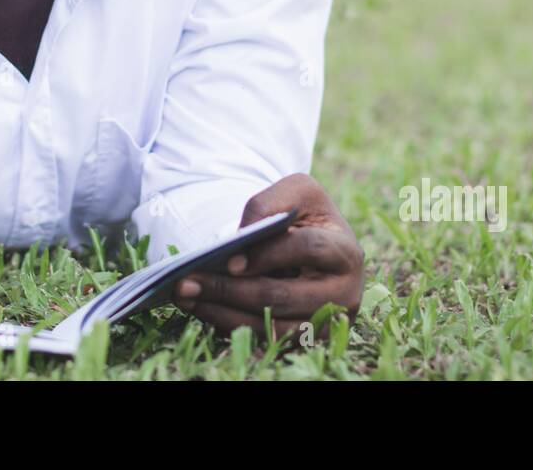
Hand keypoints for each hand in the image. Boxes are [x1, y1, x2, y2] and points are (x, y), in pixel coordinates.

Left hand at [173, 174, 364, 339]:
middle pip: (282, 296)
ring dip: (223, 313)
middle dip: (229, 290)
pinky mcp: (306, 341)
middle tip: (187, 280)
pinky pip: (265, 340)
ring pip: (271, 326)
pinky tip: (202, 308)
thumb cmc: (306, 217)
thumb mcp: (296, 191)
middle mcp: (343, 294)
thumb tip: (243, 235)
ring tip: (185, 296)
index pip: (308, 250)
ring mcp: (326, 324)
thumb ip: (270, 202)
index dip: (268, 254)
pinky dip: (230, 325)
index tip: (229, 260)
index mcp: (346, 252)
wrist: (320, 249)